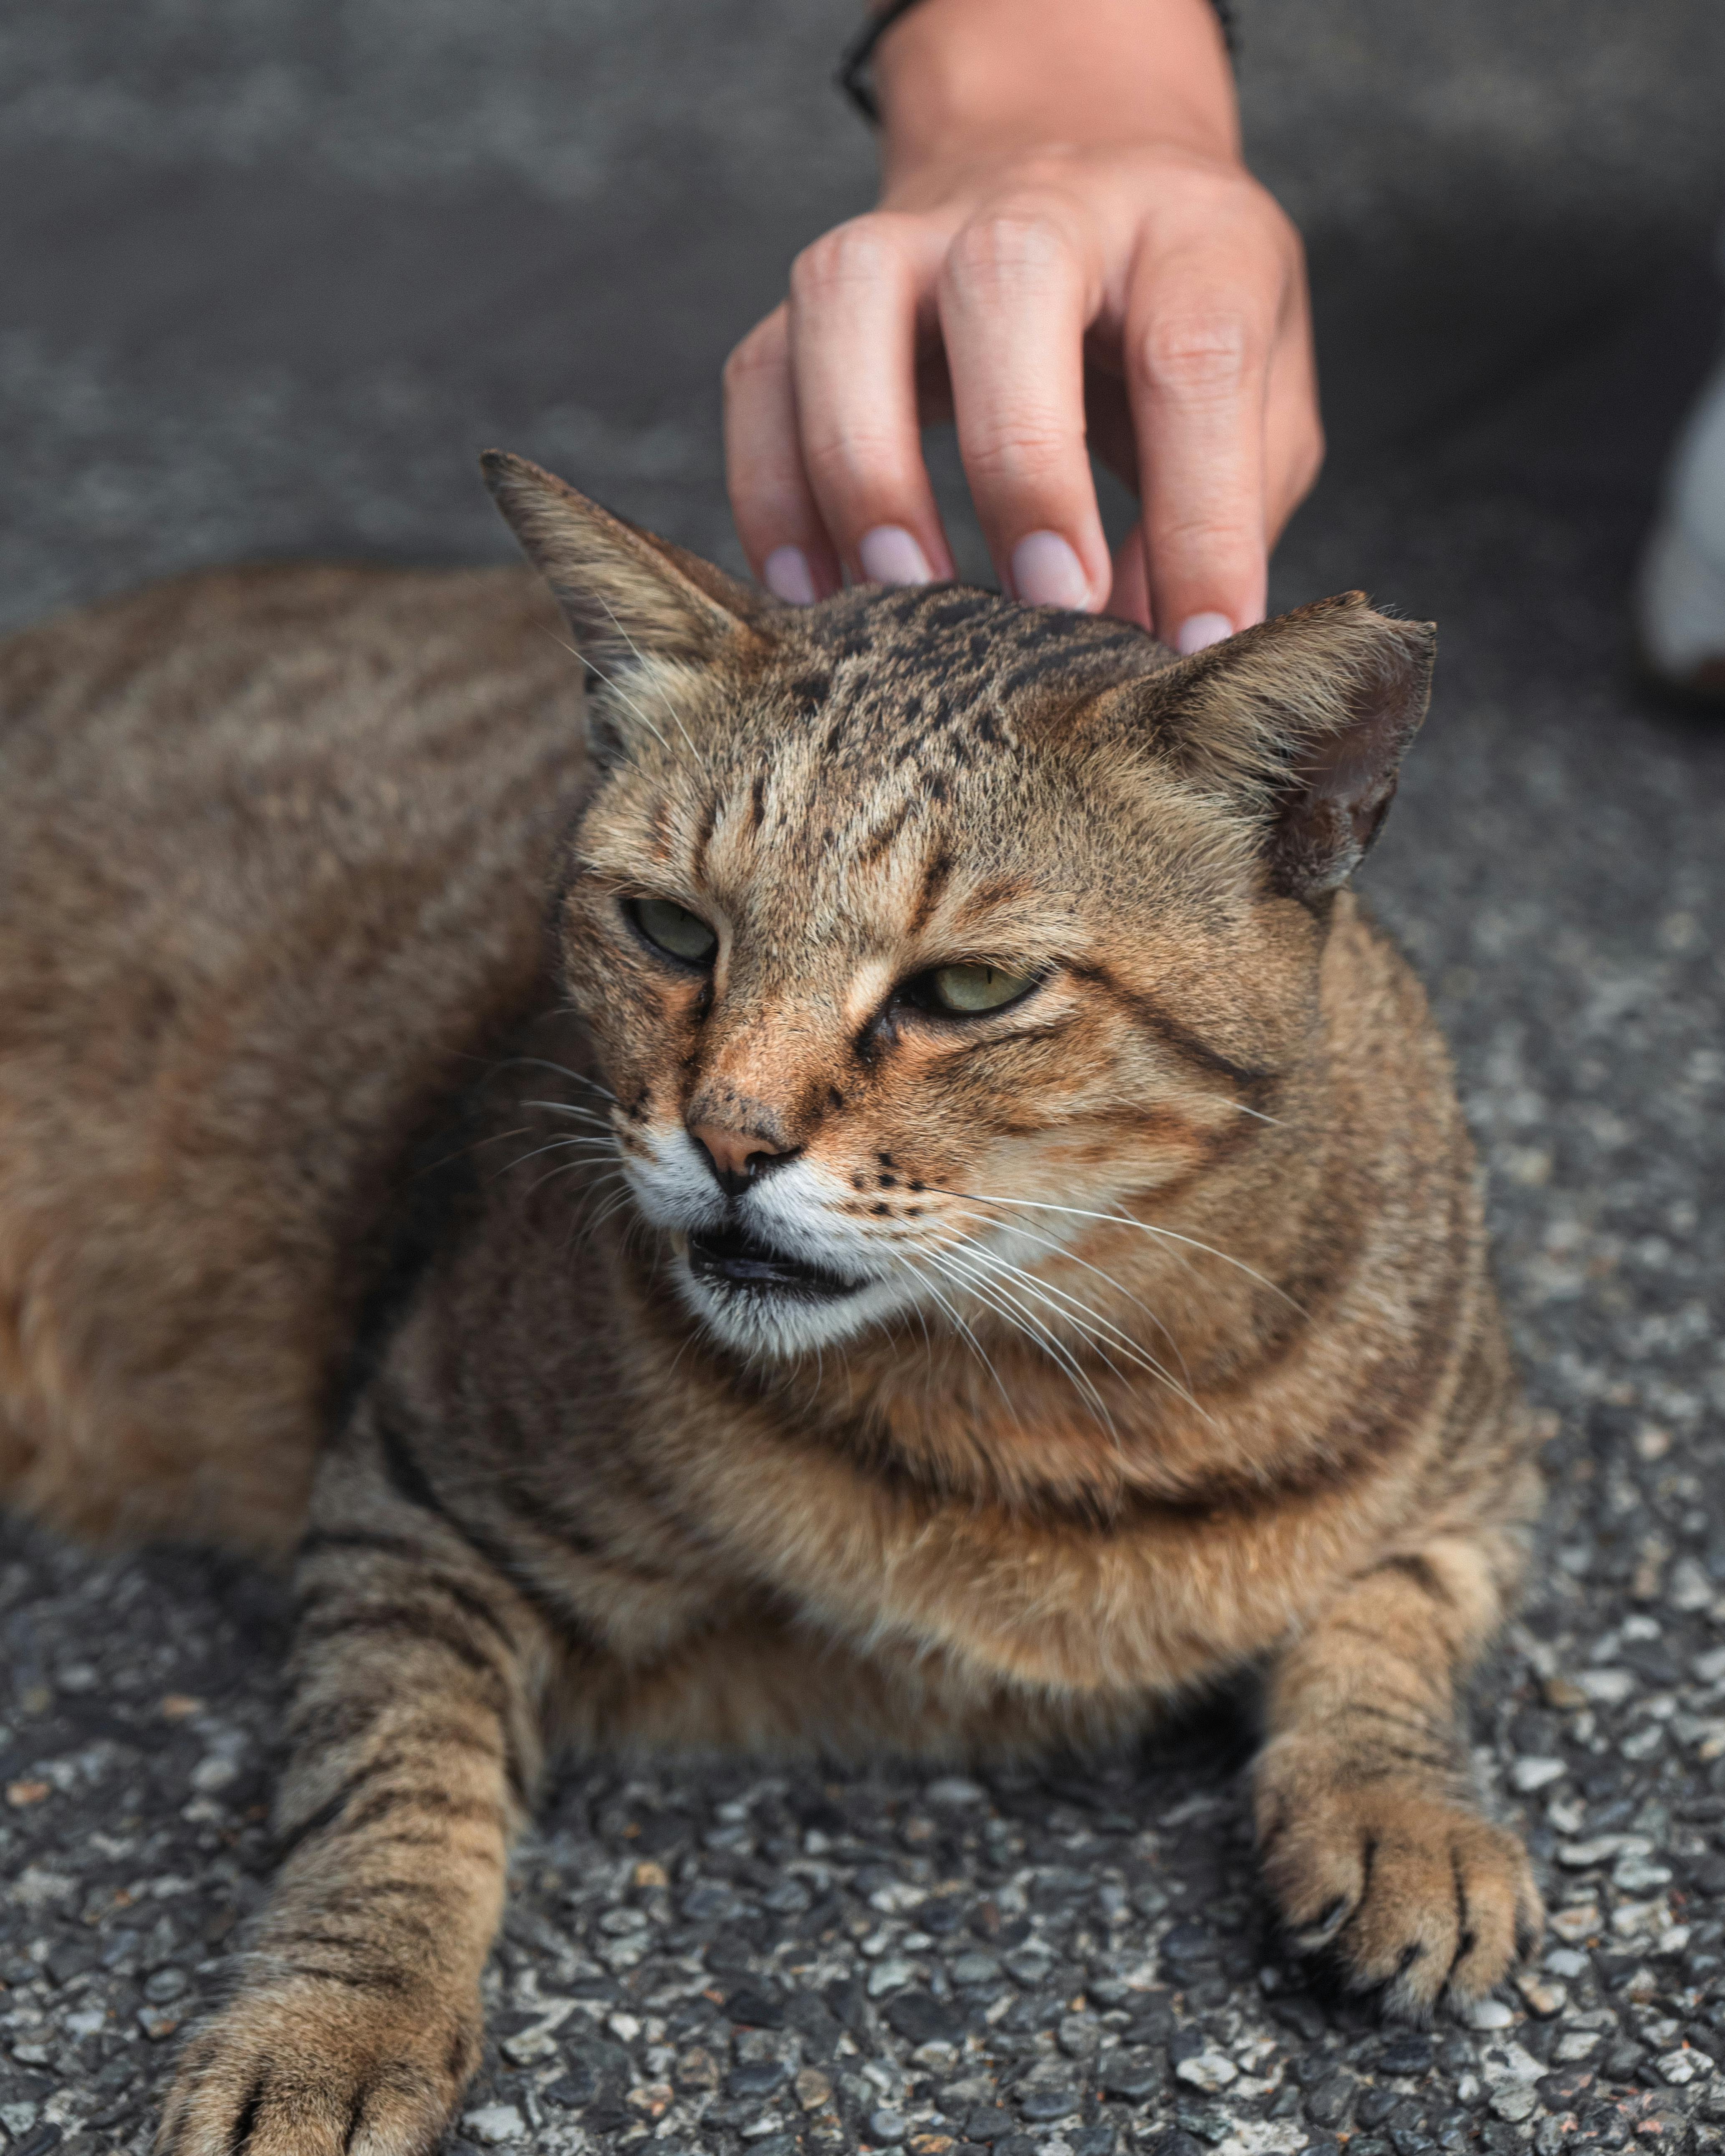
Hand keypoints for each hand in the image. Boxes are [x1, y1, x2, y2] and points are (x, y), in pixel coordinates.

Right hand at [724, 0, 1321, 650]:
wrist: (1074, 158)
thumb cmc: (1174, 313)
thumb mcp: (1257, 395)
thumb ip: (1227, 514)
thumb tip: (1160, 661)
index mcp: (1189, 234)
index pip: (1199, 354)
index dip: (1201, 513)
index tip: (1193, 647)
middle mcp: (1045, 206)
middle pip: (1008, 279)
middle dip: (1020, 457)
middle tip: (1047, 600)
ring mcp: (914, 233)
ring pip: (848, 299)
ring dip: (863, 462)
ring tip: (900, 593)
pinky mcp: (821, 293)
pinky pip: (762, 376)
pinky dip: (772, 489)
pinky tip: (813, 591)